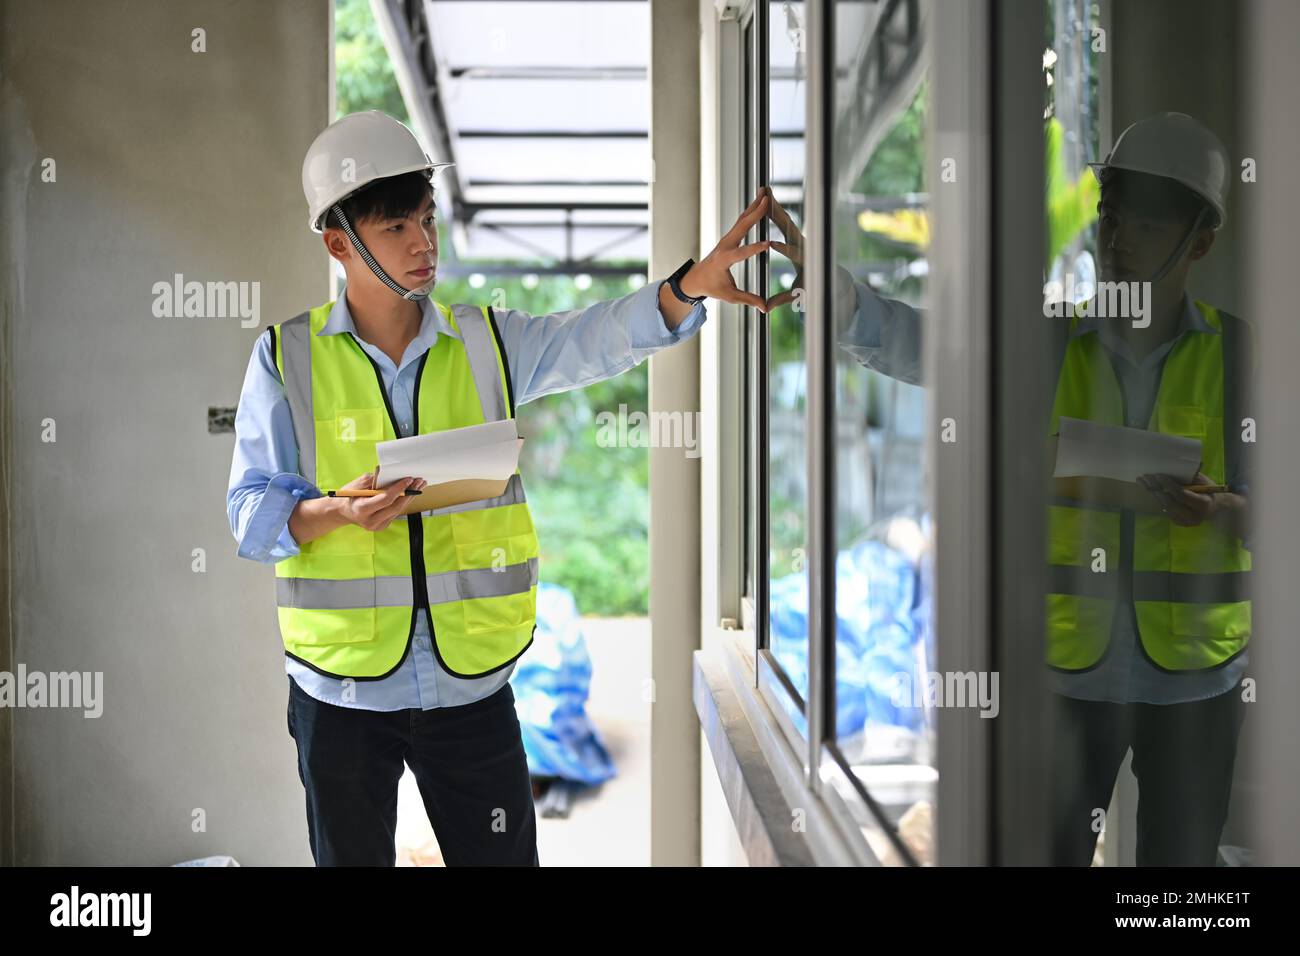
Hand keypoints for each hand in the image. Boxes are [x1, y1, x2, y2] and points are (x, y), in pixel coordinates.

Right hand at [338, 470, 427, 531]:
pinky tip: (411, 493)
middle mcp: (370, 521)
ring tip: (419, 485)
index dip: (398, 489)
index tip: (408, 479)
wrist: (342, 511)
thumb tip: (389, 474)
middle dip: (409, 493)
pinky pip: (396, 512)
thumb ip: (371, 480)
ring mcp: (377, 526)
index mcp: (362, 510)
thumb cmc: (348, 496)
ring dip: (410, 497)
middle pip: (395, 507)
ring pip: (398, 510)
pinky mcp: (383, 526)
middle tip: (419, 481)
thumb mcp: (355, 485)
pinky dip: (403, 502)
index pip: (385, 499)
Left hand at [678, 189, 772, 311]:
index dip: (754, 249)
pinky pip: (741, 221)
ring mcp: (727, 239)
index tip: (768, 244)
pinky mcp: (729, 237)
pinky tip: (760, 201)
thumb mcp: (729, 296)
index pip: (741, 253)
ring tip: (765, 192)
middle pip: (742, 226)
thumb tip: (764, 308)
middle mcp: (725, 245)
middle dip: (755, 213)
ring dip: (754, 205)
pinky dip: (751, 210)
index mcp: (724, 260)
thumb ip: (747, 299)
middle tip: (767, 199)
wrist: (695, 278)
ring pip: (742, 219)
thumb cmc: (711, 287)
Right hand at [764, 185, 805, 310]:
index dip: (784, 248)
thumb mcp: (797, 295)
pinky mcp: (794, 233)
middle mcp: (802, 244)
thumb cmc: (811, 286)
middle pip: (789, 228)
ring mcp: (798, 236)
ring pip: (785, 218)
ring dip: (774, 204)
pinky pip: (783, 218)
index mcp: (804, 259)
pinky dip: (774, 207)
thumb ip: (781, 300)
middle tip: (768, 203)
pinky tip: (766, 196)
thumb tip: (766, 308)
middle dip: (778, 215)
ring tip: (765, 191)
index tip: (772, 244)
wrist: (825, 275)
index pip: (793, 252)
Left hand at [1138, 471, 1216, 526]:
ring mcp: (1185, 522)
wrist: (1215, 508)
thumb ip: (1192, 475)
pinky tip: (1148, 489)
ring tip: (1142, 481)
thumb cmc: (1208, 491)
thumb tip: (1176, 464)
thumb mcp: (1204, 481)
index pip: (1181, 494)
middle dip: (1157, 489)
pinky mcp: (1178, 523)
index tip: (1158, 475)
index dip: (1169, 485)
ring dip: (1152, 493)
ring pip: (1165, 507)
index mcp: (1203, 504)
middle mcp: (1194, 516)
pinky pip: (1164, 510)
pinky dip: (1156, 499)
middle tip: (1146, 477)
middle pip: (1170, 503)